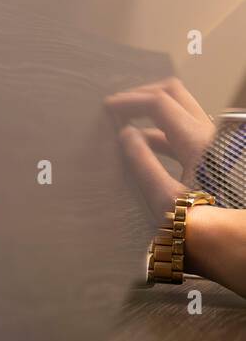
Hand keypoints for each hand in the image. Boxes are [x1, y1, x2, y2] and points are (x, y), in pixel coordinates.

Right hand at [105, 77, 215, 221]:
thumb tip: (126, 134)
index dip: (130, 101)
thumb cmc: (199, 230)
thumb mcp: (164, 199)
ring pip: (181, 111)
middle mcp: (211, 137)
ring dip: (153, 112)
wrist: (233, 247)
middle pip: (176, 94)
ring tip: (126, 123)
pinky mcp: (214, 157)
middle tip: (119, 106)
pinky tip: (145, 145)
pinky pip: (186, 132)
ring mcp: (215, 145)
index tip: (107, 108)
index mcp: (198, 144)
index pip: (159, 103)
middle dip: (144, 94)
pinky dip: (163, 130)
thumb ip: (142, 162)